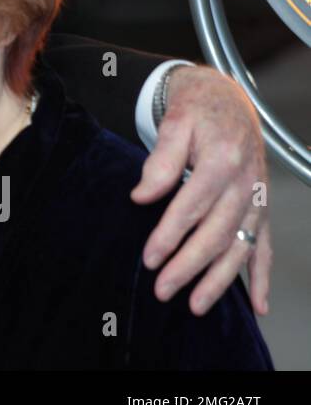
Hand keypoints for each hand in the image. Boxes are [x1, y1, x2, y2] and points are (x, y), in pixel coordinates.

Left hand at [131, 66, 269, 316]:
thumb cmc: (195, 110)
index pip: (192, 206)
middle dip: (189, 266)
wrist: (226, 99)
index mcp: (222, 160)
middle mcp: (246, 183)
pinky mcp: (261, 207)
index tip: (149, 258)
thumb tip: (141, 195)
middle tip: (162, 290)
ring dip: (220, 280)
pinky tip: (257, 305)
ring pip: (240, 246)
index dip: (170, 234)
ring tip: (196, 306)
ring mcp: (257, 198)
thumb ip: (160, 160)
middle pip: (216, 233)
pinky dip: (261, 276)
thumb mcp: (175, 122)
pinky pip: (264, 246)